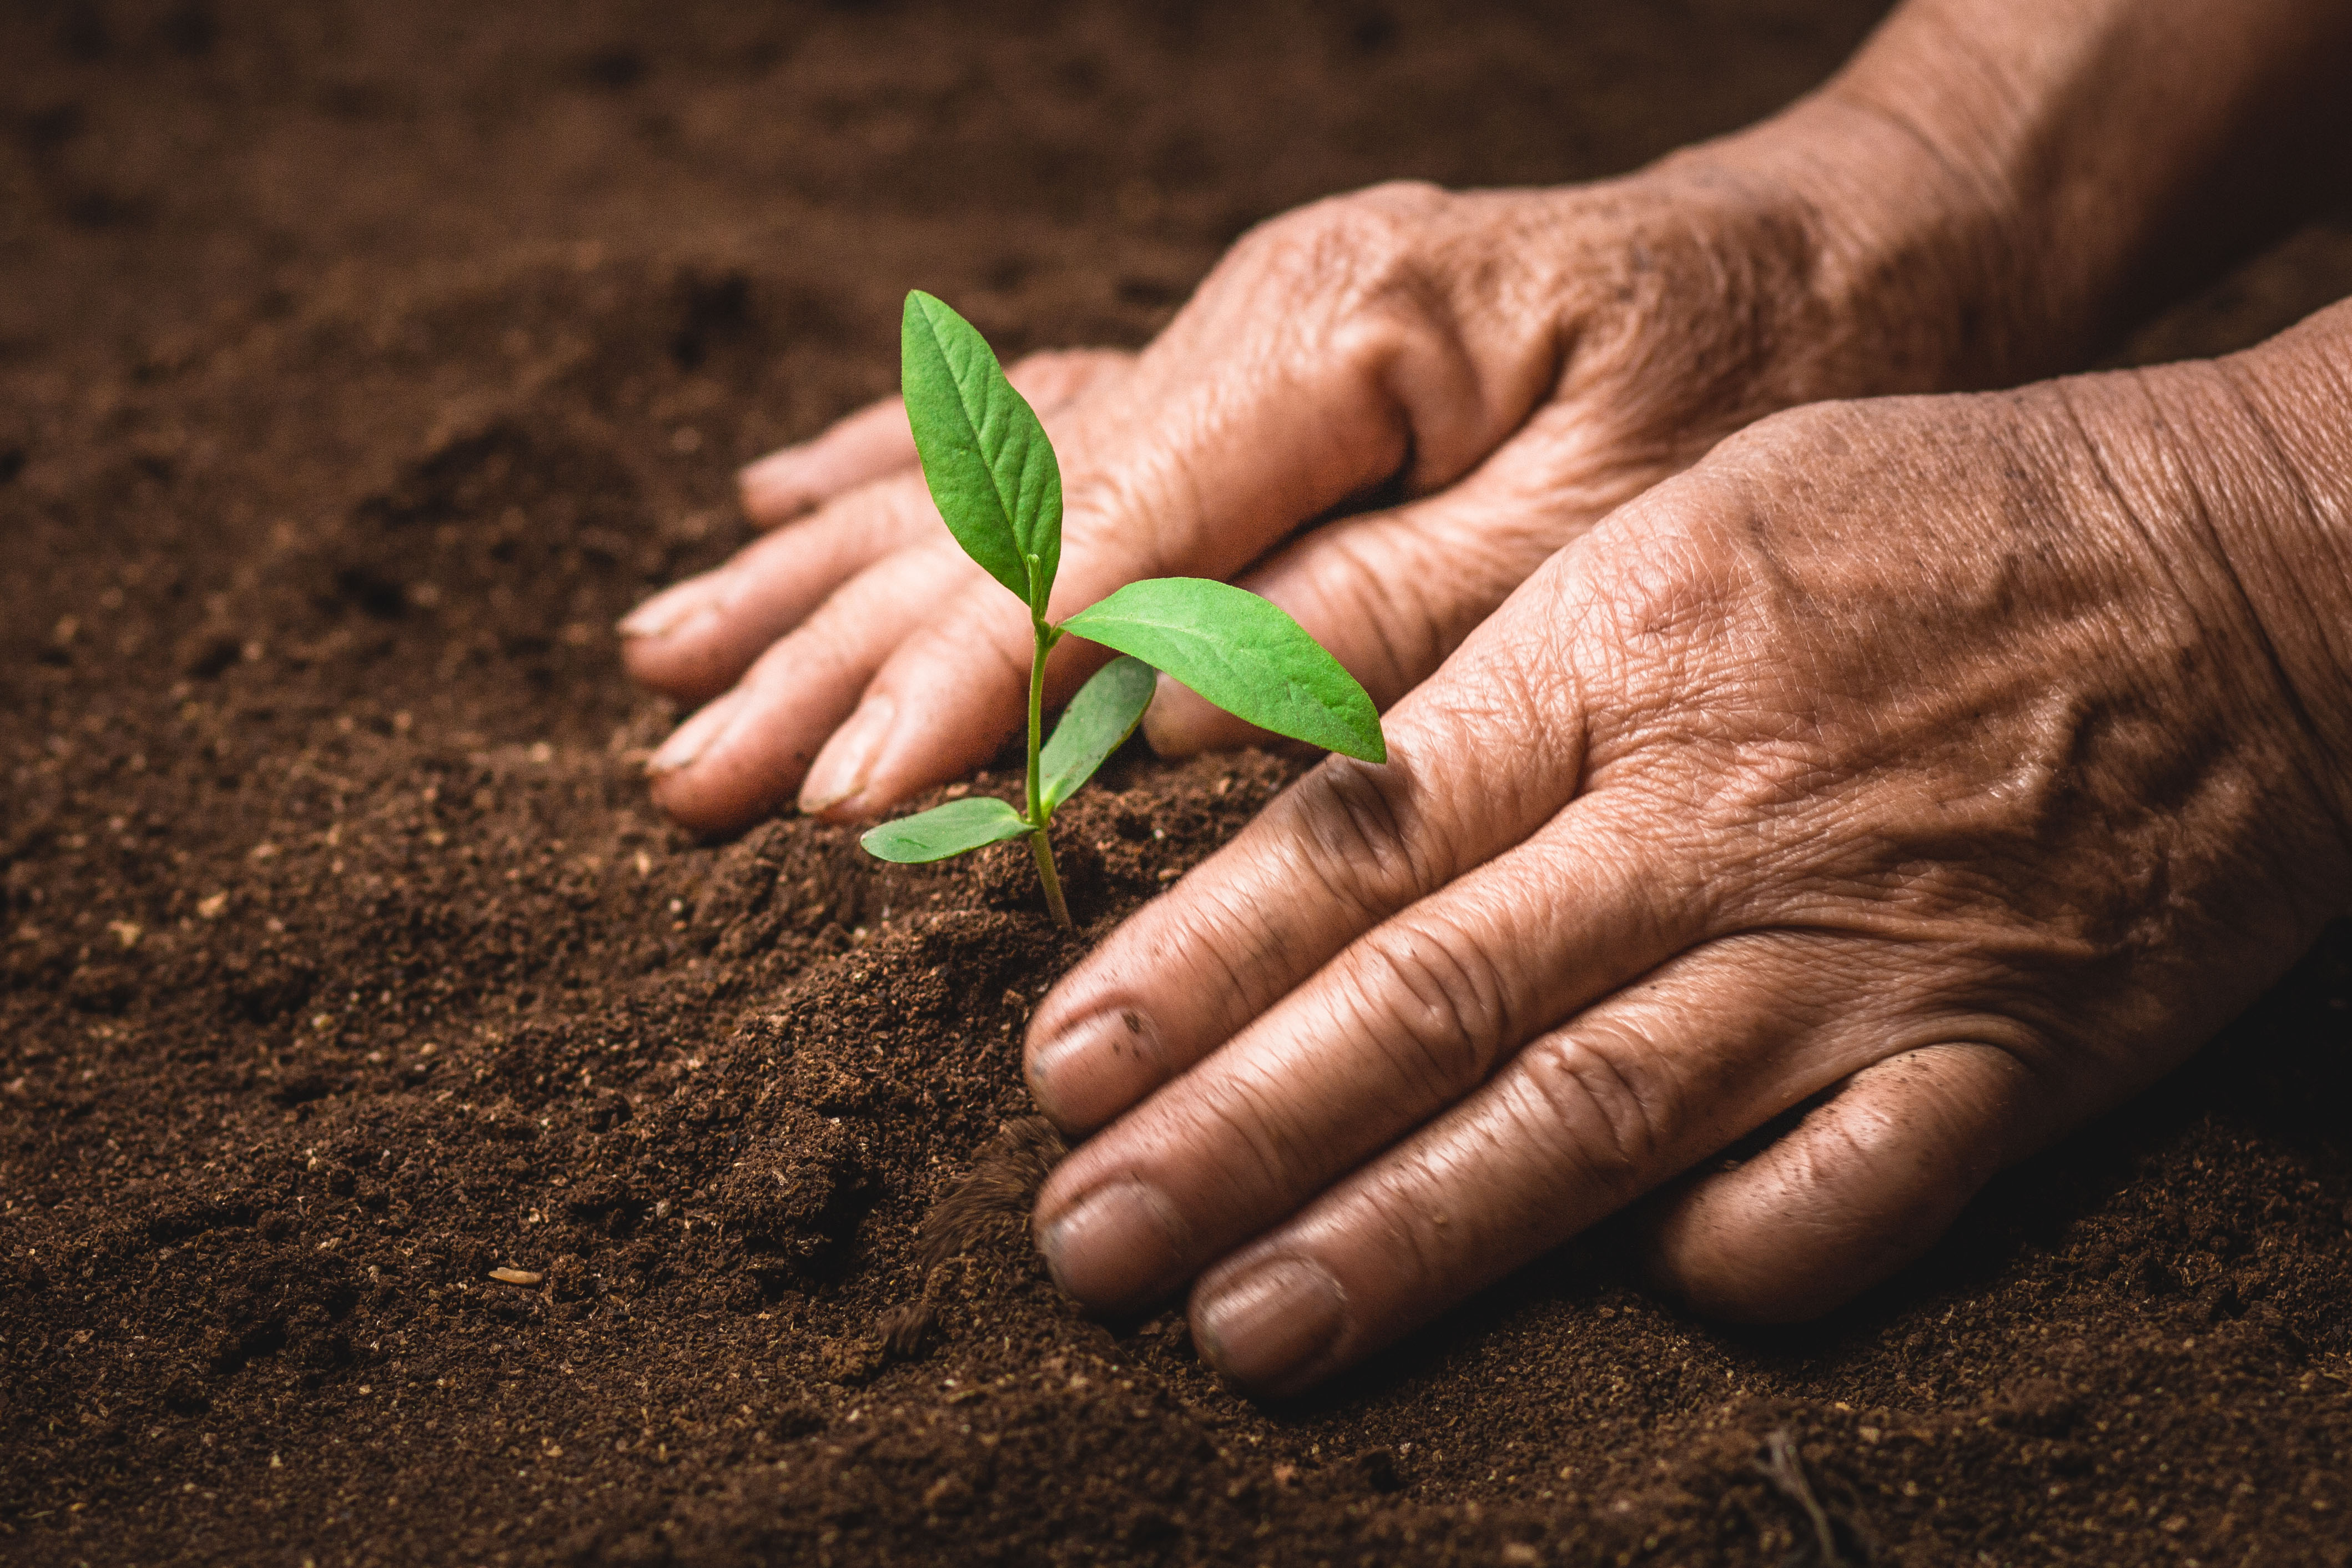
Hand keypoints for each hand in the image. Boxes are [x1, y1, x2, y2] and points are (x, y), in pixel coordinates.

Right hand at [621, 104, 1996, 833]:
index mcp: (1337, 341)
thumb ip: (1369, 621)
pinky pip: (1046, 425)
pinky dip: (907, 475)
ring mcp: (1236, 333)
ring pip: (988, 470)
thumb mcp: (1600, 528)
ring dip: (823, 577)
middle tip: (678, 779)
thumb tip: (1150, 726)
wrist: (1855, 250)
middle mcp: (1253, 319)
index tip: (836, 801)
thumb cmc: (1760, 388)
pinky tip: (790, 492)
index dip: (961, 688)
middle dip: (834, 652)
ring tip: (665, 659)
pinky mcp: (1249, 364)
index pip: (1096, 545)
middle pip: (999, 508)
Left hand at [1022, 310, 2351, 1392]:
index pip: (1360, 840)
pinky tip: (1622, 1293)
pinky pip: (1841, 1202)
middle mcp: (1712, 823)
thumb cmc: (1934, 521)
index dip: (1196, 969)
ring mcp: (1860, 951)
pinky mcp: (2007, 1053)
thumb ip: (1502, 680)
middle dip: (1239, 1137)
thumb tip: (1311, 821)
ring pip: (1585, 1120)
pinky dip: (1726, 1262)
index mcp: (1619, 666)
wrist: (2250, 562)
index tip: (1063, 1069)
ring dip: (1402, 1238)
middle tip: (1087, 1243)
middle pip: (1432, 1003)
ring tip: (1245, 1328)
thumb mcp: (1685, 528)